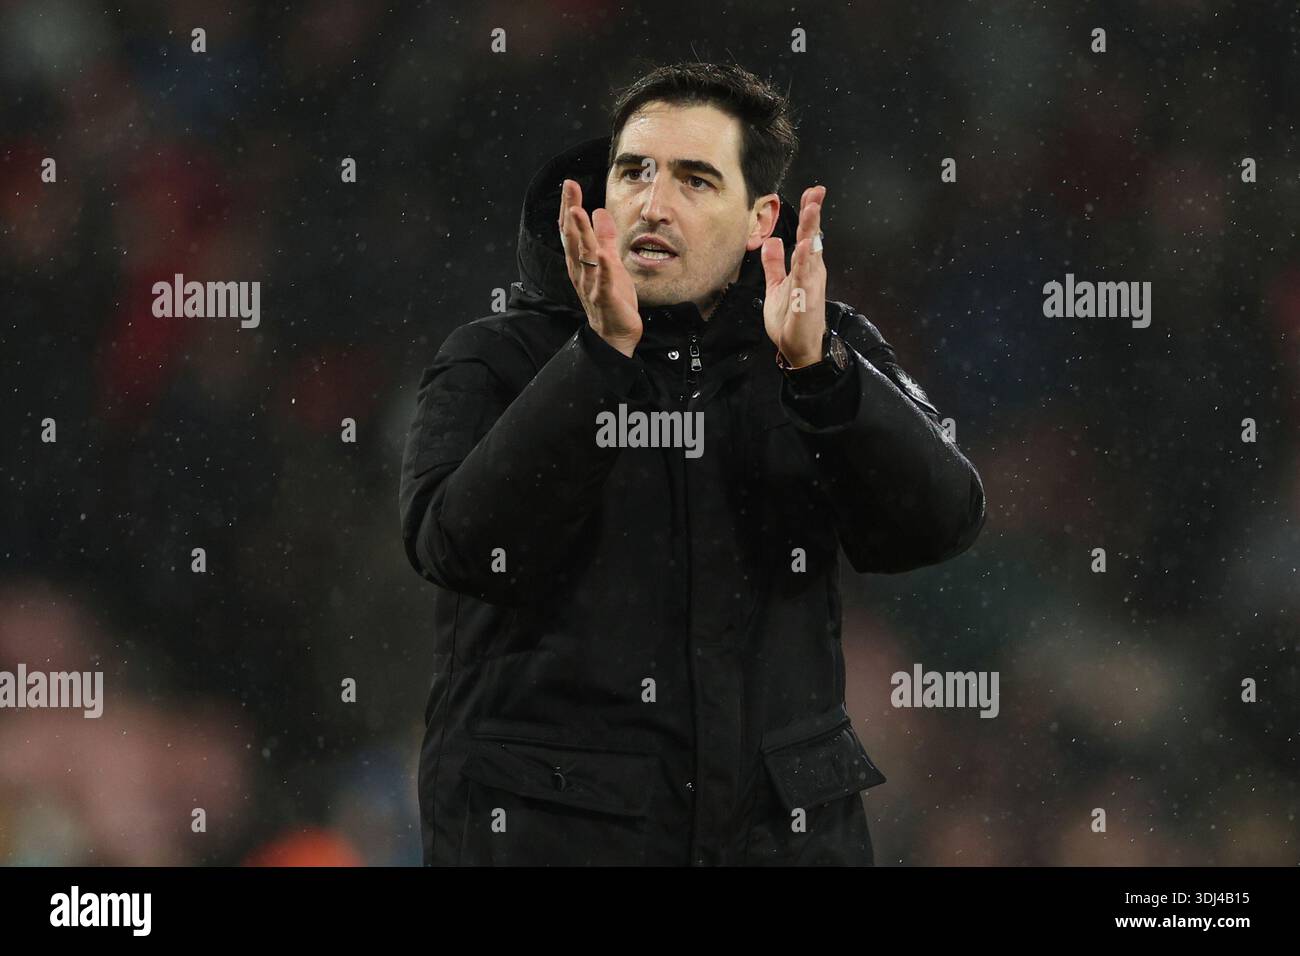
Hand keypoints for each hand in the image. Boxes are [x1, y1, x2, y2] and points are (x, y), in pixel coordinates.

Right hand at [559, 179, 641, 356]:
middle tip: (569, 187)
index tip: (569, 184)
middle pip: (573, 237)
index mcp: (581, 262)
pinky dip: (604, 268)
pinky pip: (604, 282)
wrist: (616, 335)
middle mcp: (581, 272)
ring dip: (581, 234)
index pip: (572, 230)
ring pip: (585, 256)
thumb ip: (606, 238)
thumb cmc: (612, 299)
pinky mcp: (606, 298)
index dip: (569, 206)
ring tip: (577, 212)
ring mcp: (592, 285)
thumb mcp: (611, 262)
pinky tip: (603, 254)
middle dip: (571, 211)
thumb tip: (600, 212)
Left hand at [759, 185, 827, 366]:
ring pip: (811, 252)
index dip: (809, 214)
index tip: (812, 192)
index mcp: (805, 267)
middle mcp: (811, 272)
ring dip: (811, 230)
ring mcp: (810, 285)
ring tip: (812, 210)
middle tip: (816, 192)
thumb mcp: (777, 285)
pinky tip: (803, 246)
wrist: (797, 347)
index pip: (807, 235)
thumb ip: (774, 264)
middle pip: (812, 238)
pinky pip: (804, 277)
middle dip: (813, 215)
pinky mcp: (806, 300)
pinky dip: (804, 261)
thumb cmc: (790, 318)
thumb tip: (771, 241)